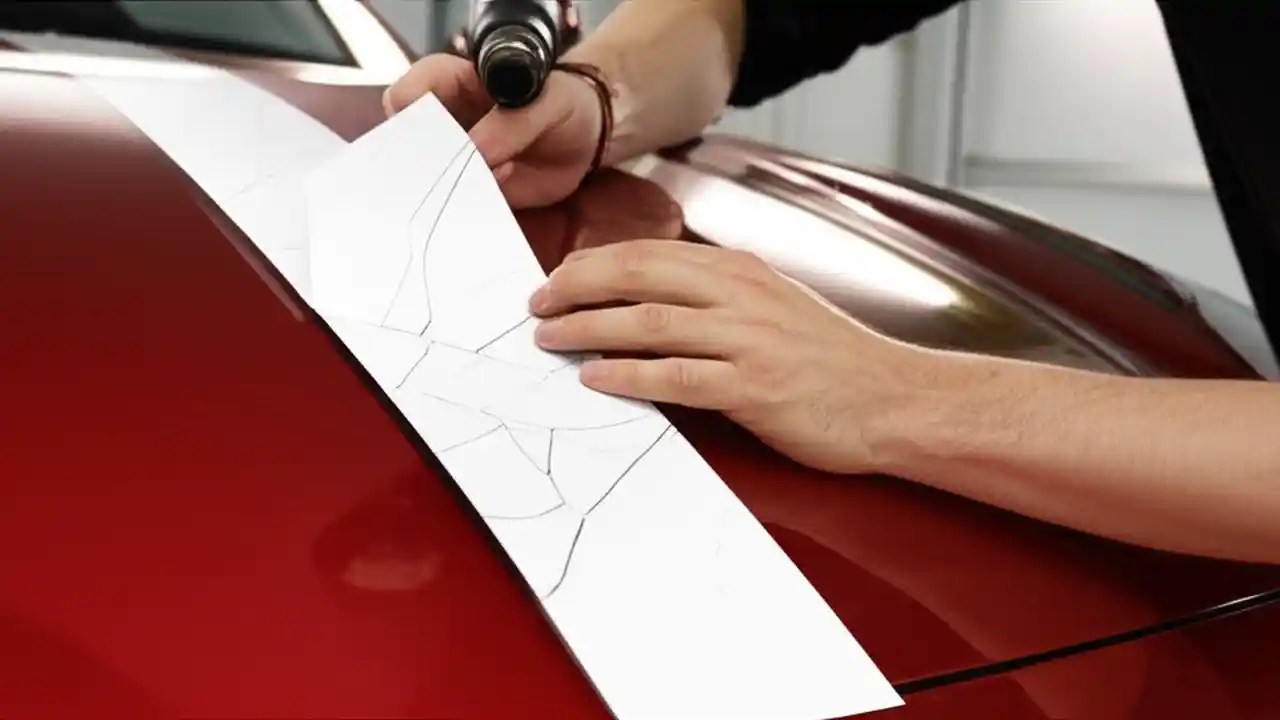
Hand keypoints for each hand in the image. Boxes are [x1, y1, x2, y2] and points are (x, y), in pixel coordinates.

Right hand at [384, 53, 603, 208]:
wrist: (589, 139)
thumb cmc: (564, 104)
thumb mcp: (549, 103)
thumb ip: (513, 124)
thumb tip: (476, 152)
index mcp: (455, 84)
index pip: (408, 93)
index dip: (407, 117)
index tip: (426, 142)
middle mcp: (444, 122)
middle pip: (405, 143)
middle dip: (414, 166)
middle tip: (441, 182)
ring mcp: (454, 160)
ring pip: (422, 180)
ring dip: (433, 197)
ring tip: (458, 204)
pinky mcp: (470, 192)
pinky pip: (451, 205)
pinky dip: (456, 216)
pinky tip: (468, 223)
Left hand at [527, 240, 932, 473]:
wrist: (895, 399)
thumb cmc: (832, 360)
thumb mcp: (775, 307)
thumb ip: (718, 298)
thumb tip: (650, 304)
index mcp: (741, 271)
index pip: (649, 254)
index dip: (593, 264)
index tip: (556, 280)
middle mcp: (740, 294)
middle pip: (638, 275)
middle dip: (577, 286)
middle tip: (537, 305)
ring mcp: (747, 339)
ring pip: (648, 321)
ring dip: (588, 328)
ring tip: (548, 338)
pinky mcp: (753, 387)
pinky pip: (676, 376)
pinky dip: (628, 374)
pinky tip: (596, 377)